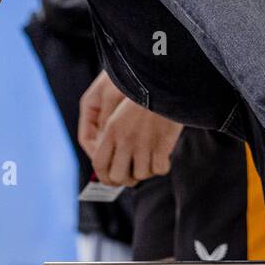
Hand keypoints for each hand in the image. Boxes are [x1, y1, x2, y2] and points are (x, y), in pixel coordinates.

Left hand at [78, 70, 182, 186]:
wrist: (165, 84)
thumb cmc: (144, 97)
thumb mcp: (121, 113)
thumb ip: (113, 136)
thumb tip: (113, 164)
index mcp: (111, 130)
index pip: (99, 165)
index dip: (104, 177)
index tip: (111, 180)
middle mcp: (125, 139)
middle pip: (117, 176)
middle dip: (125, 179)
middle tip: (133, 173)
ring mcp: (143, 144)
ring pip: (140, 175)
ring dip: (145, 170)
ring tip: (150, 158)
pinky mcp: (161, 146)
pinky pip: (159, 170)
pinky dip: (162, 166)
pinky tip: (163, 156)